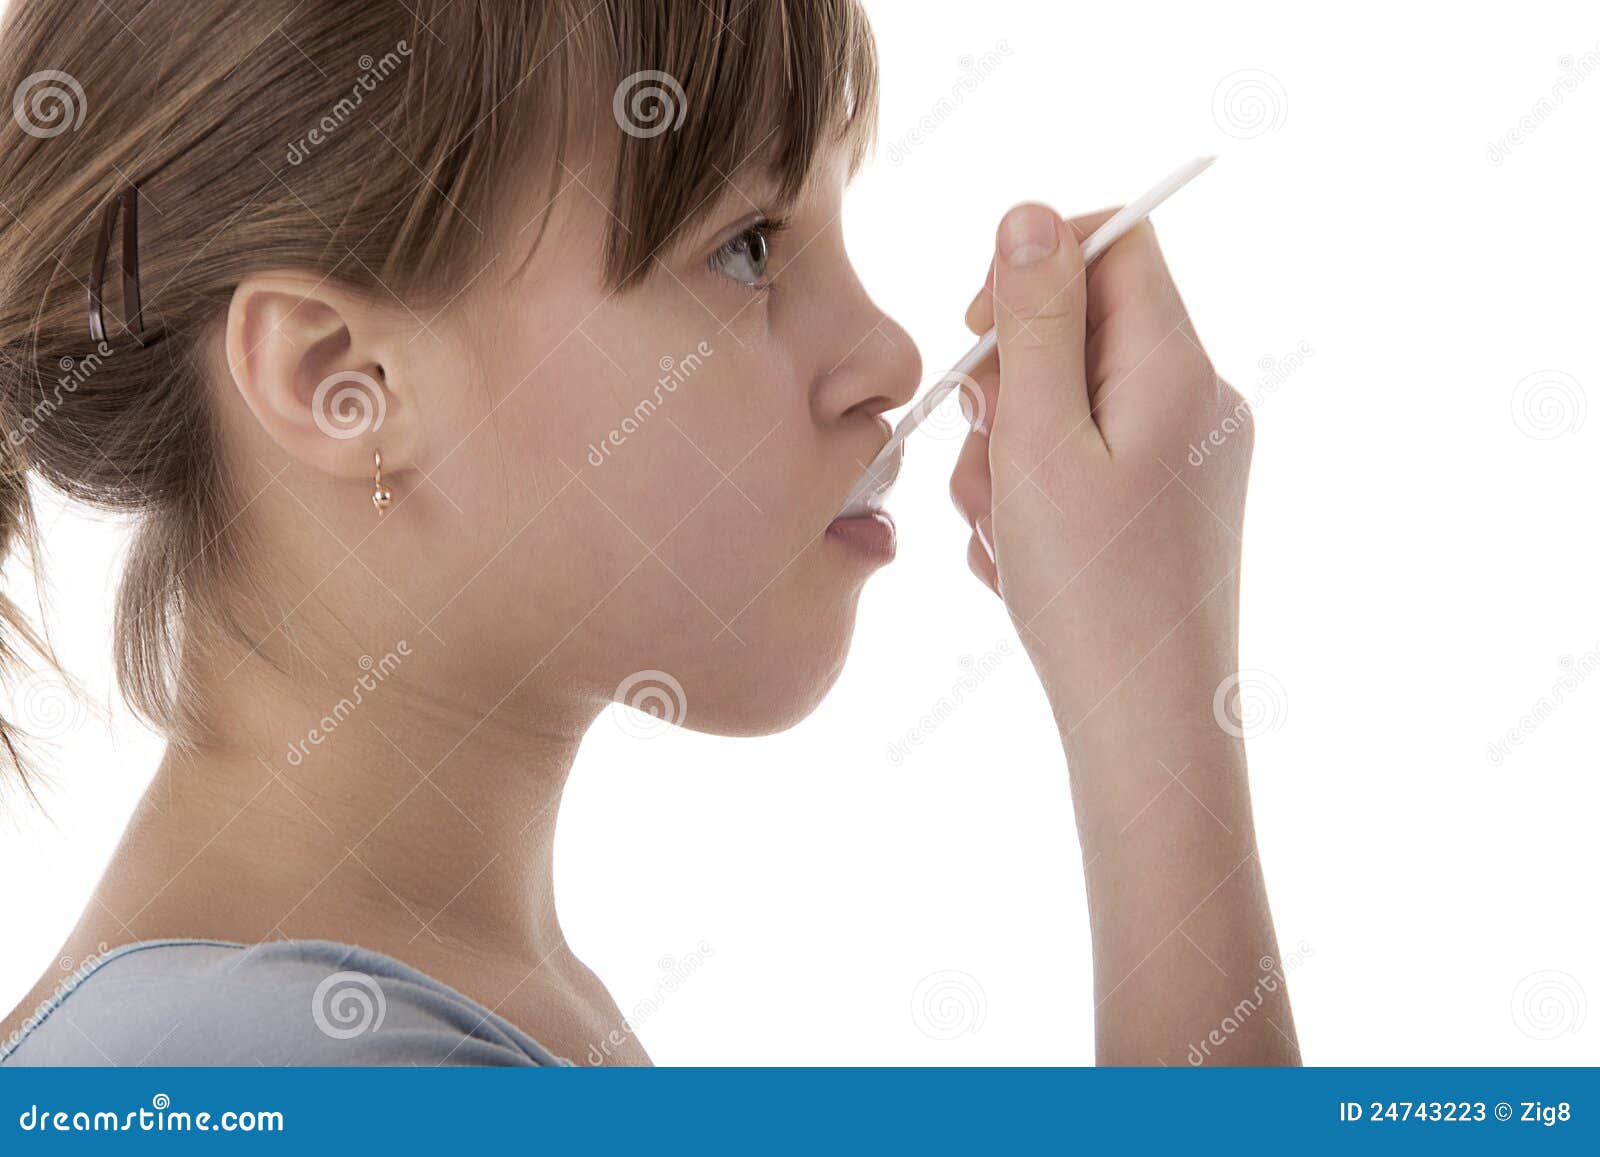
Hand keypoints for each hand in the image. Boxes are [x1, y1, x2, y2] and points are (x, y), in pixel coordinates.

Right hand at [950, 203, 1251, 742]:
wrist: (1145, 727)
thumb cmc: (1092, 592)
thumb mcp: (1041, 441)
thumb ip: (1034, 322)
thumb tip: (1029, 216)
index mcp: (1176, 369)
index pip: (1117, 244)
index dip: (1034, 263)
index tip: (978, 328)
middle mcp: (1194, 403)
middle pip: (1081, 330)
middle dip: (1010, 386)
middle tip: (990, 457)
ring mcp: (1181, 460)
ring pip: (1066, 406)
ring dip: (1009, 457)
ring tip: (1005, 532)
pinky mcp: (1160, 510)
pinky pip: (1079, 467)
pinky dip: (1034, 502)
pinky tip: (1021, 564)